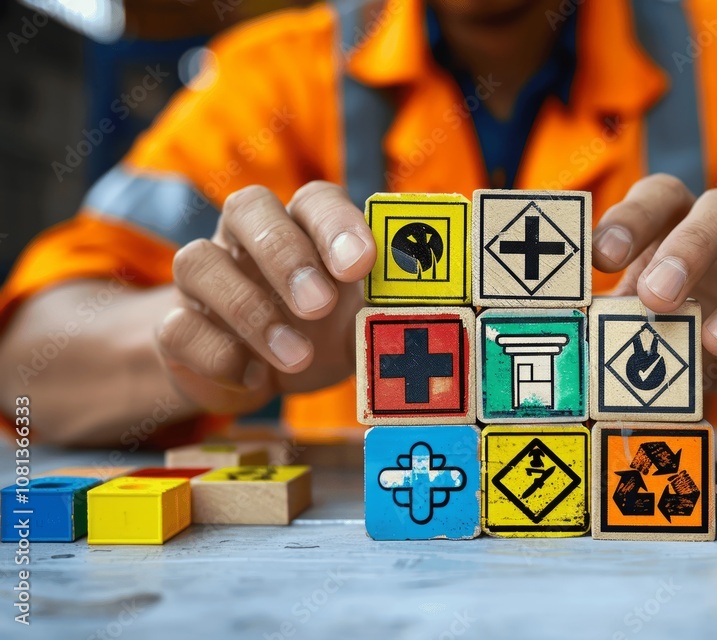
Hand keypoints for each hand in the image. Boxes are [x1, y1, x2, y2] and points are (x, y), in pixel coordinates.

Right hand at [157, 181, 375, 414]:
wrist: (258, 377)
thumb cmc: (321, 334)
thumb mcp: (360, 325)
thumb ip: (388, 314)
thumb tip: (434, 311)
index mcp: (302, 227)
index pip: (315, 199)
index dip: (336, 223)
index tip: (362, 262)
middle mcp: (247, 239)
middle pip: (247, 208)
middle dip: (285, 255)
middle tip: (320, 304)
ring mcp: (207, 279)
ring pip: (197, 260)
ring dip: (248, 310)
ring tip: (295, 357)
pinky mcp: (176, 326)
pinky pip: (177, 327)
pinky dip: (217, 354)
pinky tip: (255, 378)